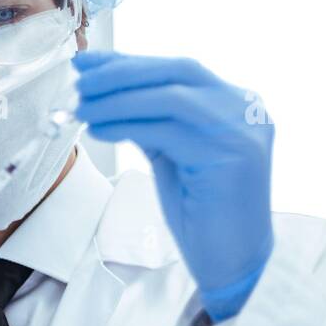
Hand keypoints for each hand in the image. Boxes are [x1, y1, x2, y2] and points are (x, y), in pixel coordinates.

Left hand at [74, 52, 274, 320]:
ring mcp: (243, 131)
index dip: (129, 62)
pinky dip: (127, 125)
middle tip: (79, 80)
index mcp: (235, 102)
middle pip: (177, 71)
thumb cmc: (201, 213)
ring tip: (80, 107)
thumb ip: (151, 120)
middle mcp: (246, 109)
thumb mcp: (172, 153)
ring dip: (117, 98)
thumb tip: (101, 90)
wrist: (233, 263)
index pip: (178, 69)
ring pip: (170, 97)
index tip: (86, 63)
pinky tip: (98, 128)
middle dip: (121, 72)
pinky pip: (168, 130)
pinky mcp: (232, 157)